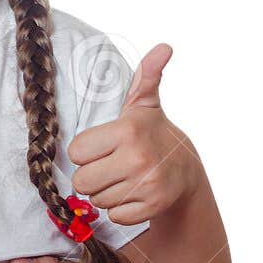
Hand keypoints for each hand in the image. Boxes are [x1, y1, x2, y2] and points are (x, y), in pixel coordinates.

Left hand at [69, 44, 204, 224]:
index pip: (76, 152)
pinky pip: (115, 215)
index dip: (86, 152)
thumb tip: (164, 47)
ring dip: (106, 193)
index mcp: (127, 130)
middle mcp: (138, 157)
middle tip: (112, 166)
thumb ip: (146, 75)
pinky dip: (121, 210)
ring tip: (124, 178)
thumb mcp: (145, 104)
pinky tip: (134, 194)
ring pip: (97, 200)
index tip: (104, 147)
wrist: (186, 171)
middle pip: (82, 181)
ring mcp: (147, 184)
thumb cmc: (153, 134)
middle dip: (93, 176)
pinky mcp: (152, 206)